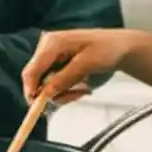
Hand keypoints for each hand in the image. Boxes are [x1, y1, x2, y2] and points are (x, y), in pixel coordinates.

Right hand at [21, 29, 136, 103]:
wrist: (121, 47)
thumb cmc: (107, 49)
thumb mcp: (86, 65)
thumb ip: (64, 79)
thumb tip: (45, 94)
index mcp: (52, 43)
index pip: (32, 71)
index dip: (31, 90)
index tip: (37, 107)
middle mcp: (47, 48)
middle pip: (36, 79)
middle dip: (52, 93)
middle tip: (74, 97)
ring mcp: (51, 56)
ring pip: (45, 84)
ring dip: (62, 92)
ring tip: (82, 91)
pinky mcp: (57, 64)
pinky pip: (54, 83)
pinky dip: (65, 89)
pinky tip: (80, 87)